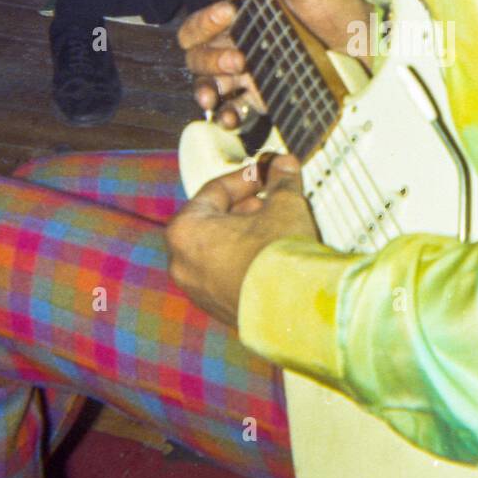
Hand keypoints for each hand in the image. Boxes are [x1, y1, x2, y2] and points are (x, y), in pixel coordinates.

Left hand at [165, 155, 315, 325]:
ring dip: (248, 235)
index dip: (247, 177)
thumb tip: (284, 166)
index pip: (215, 191)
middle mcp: (183, 263)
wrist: (294, 311)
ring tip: (279, 227)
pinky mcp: (220, 310)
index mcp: (186, 231)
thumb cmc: (278, 259)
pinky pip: (230, 276)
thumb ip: (281, 180)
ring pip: (222, 251)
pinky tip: (276, 257)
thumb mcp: (284, 205)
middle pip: (214, 222)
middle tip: (273, 198)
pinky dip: (248, 262)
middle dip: (247, 207)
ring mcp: (200, 291)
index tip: (267, 172)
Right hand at [176, 0, 370, 127]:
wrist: (368, 46)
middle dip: (208, 59)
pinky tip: (230, 116)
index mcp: (241, 16)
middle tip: (238, 59)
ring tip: (218, 95)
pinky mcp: (263, 97)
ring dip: (206, 89)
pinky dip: (225, 115)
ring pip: (208, 84)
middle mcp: (238, 44)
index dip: (204, 21)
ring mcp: (249, 73)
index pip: (201, 23)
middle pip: (197, 56)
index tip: (226, 14)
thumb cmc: (336, 9)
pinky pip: (233, 109)